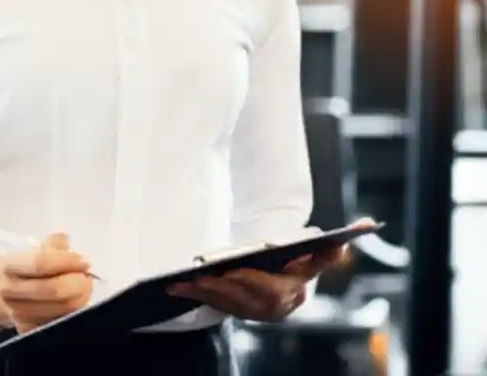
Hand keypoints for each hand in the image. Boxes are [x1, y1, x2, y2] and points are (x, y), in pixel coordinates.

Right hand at [0, 233, 93, 332]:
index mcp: (11, 266)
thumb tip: (65, 243)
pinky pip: (62, 322)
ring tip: (80, 288)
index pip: (41, 263)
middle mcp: (11, 292)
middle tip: (85, 276)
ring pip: (64, 309)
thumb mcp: (32, 251)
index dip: (67, 261)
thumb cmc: (21, 270)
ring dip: (81, 297)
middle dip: (79, 282)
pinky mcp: (29, 330)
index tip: (84, 260)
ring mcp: (19, 314)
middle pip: (55, 290)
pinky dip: (73, 312)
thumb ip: (52, 245)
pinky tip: (71, 302)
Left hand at [167, 245, 349, 321]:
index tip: (289, 255)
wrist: (275, 274)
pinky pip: (215, 304)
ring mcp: (260, 310)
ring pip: (234, 302)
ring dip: (209, 291)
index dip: (302, 265)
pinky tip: (175, 285)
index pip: (311, 268)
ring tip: (186, 279)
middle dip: (239, 284)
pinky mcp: (238, 311)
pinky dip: (195, 294)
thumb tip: (363, 226)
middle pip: (262, 293)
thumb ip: (326, 244)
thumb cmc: (288, 256)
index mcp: (303, 280)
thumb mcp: (305, 247)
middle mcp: (285, 300)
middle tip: (218, 272)